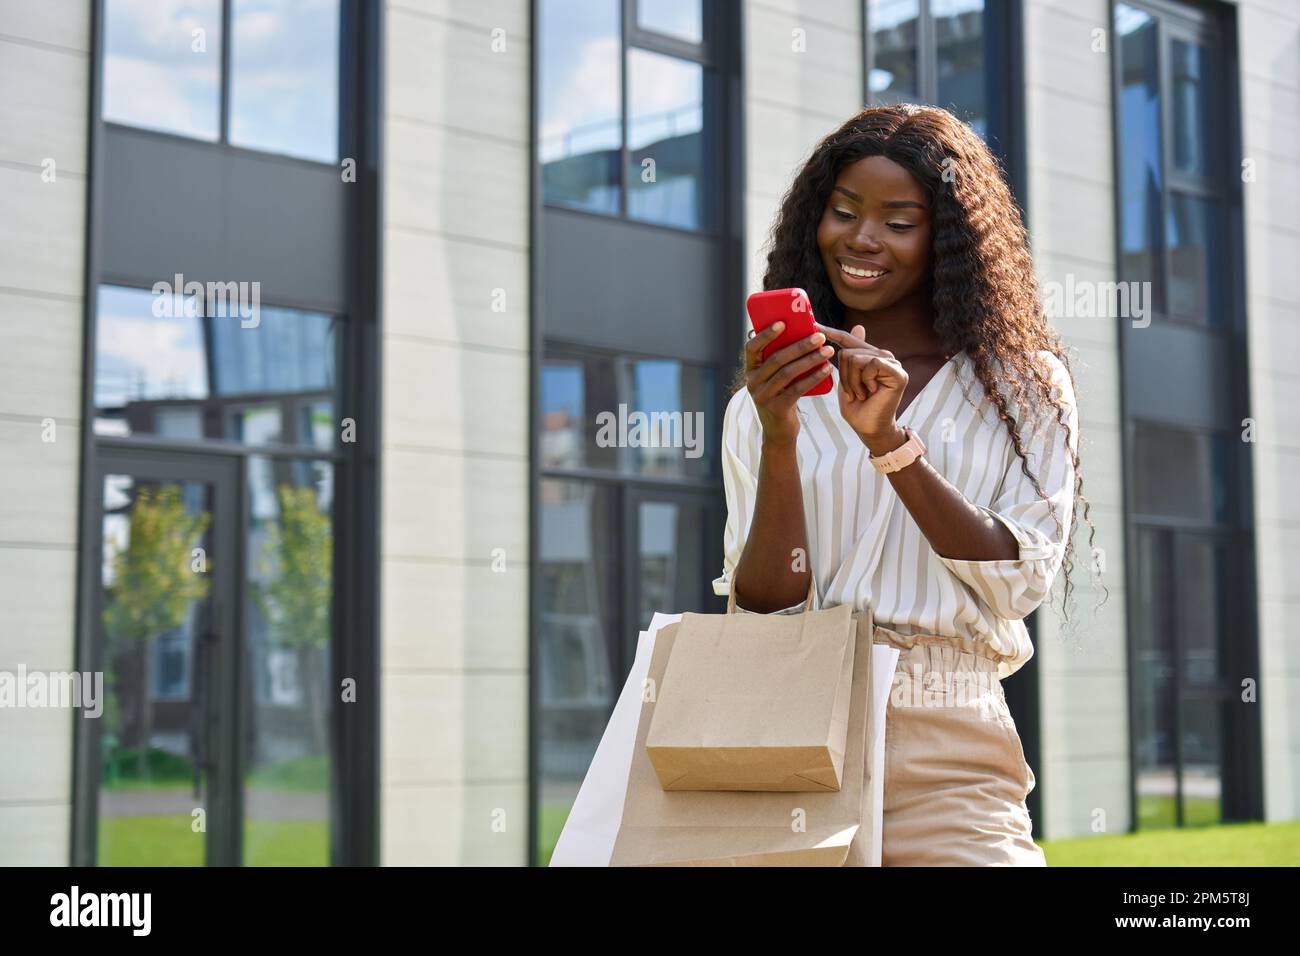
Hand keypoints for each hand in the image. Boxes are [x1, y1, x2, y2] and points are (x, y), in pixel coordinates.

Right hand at [743, 322, 835, 446]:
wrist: (779, 432)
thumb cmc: (781, 396)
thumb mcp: (774, 378)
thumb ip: (780, 360)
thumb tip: (801, 331)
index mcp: (751, 370)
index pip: (752, 347)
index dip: (766, 334)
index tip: (783, 323)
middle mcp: (752, 382)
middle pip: (776, 358)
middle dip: (800, 345)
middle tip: (819, 336)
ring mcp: (763, 396)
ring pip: (788, 372)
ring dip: (810, 359)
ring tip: (828, 350)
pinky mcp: (777, 408)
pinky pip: (797, 389)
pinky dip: (814, 377)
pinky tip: (827, 369)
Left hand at [816, 323, 907, 448]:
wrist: (869, 429)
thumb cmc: (856, 407)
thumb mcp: (846, 379)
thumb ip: (849, 356)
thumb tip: (859, 326)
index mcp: (869, 355)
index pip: (848, 340)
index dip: (830, 332)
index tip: (813, 325)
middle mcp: (882, 355)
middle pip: (847, 351)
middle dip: (843, 376)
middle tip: (854, 393)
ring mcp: (892, 363)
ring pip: (855, 357)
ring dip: (852, 381)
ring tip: (862, 394)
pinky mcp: (898, 372)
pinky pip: (870, 363)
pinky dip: (864, 380)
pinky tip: (871, 391)